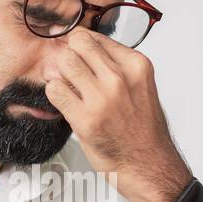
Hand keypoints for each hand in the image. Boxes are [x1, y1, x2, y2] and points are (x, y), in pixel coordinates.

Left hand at [43, 29, 202, 201]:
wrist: (148, 165)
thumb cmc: (142, 129)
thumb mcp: (139, 86)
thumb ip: (113, 66)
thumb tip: (77, 50)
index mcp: (136, 65)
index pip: (93, 36)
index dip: (79, 45)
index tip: (76, 56)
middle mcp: (120, 78)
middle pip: (76, 45)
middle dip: (67, 56)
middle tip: (67, 71)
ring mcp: (102, 98)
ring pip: (63, 64)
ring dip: (58, 74)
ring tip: (66, 87)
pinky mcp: (85, 119)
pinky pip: (54, 90)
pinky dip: (54, 94)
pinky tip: (64, 102)